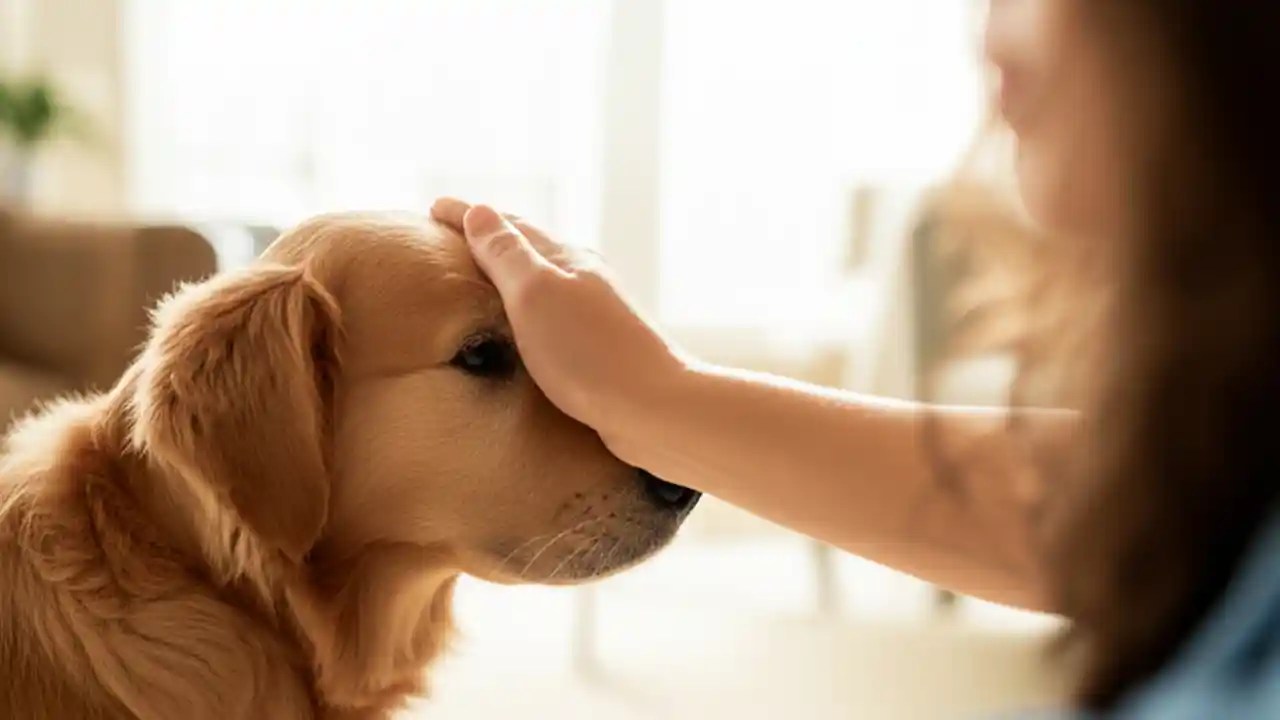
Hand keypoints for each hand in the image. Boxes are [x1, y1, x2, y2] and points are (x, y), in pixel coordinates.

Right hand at [430, 198, 687, 459]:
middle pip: (531, 247)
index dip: (468, 215)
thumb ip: (507, 254)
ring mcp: (598, 312)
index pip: (507, 225)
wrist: (656, 409)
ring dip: (512, 271)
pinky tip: (528, 324)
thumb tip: (480, 211)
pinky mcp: (604, 348)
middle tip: (453, 234)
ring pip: (545, 279)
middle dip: (491, 237)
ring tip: (483, 275)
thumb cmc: (590, 353)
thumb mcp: (535, 294)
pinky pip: (555, 313)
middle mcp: (585, 277)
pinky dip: (530, 306)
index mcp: (566, 258)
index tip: (433, 208)